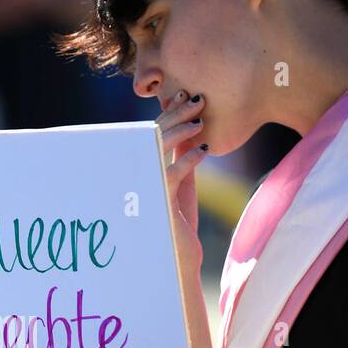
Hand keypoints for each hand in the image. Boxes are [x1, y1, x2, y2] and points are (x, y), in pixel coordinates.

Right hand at [156, 89, 206, 275]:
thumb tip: (188, 130)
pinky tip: (203, 150)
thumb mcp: (183, 182)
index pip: (154, 132)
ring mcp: (148, 186)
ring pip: (159, 149)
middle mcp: (144, 174)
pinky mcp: (159, 201)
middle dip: (175, 114)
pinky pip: (172, 173)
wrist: (178, 253)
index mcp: (149, 168)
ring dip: (180, 132)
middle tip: (194, 98)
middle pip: (154, 135)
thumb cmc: (179, 219)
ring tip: (199, 120)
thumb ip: (181, 158)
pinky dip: (188, 159)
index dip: (168, 112)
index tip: (182, 94)